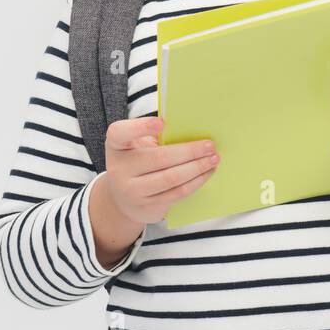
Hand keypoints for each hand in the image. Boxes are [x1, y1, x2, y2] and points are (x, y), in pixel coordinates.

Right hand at [103, 116, 219, 225]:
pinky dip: (196, 182)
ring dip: (198, 168)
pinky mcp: (148, 206)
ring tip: (213, 159)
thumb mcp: (135, 145)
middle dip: (189, 151)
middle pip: (159, 158)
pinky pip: (178, 193)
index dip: (141, 127)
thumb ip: (153, 136)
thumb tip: (190, 130)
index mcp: (116, 145)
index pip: (120, 133)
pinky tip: (206, 173)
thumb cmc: (135, 161)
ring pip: (172, 178)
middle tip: (209, 145)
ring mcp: (133, 191)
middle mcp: (120, 169)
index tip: (162, 123)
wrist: (122, 198)